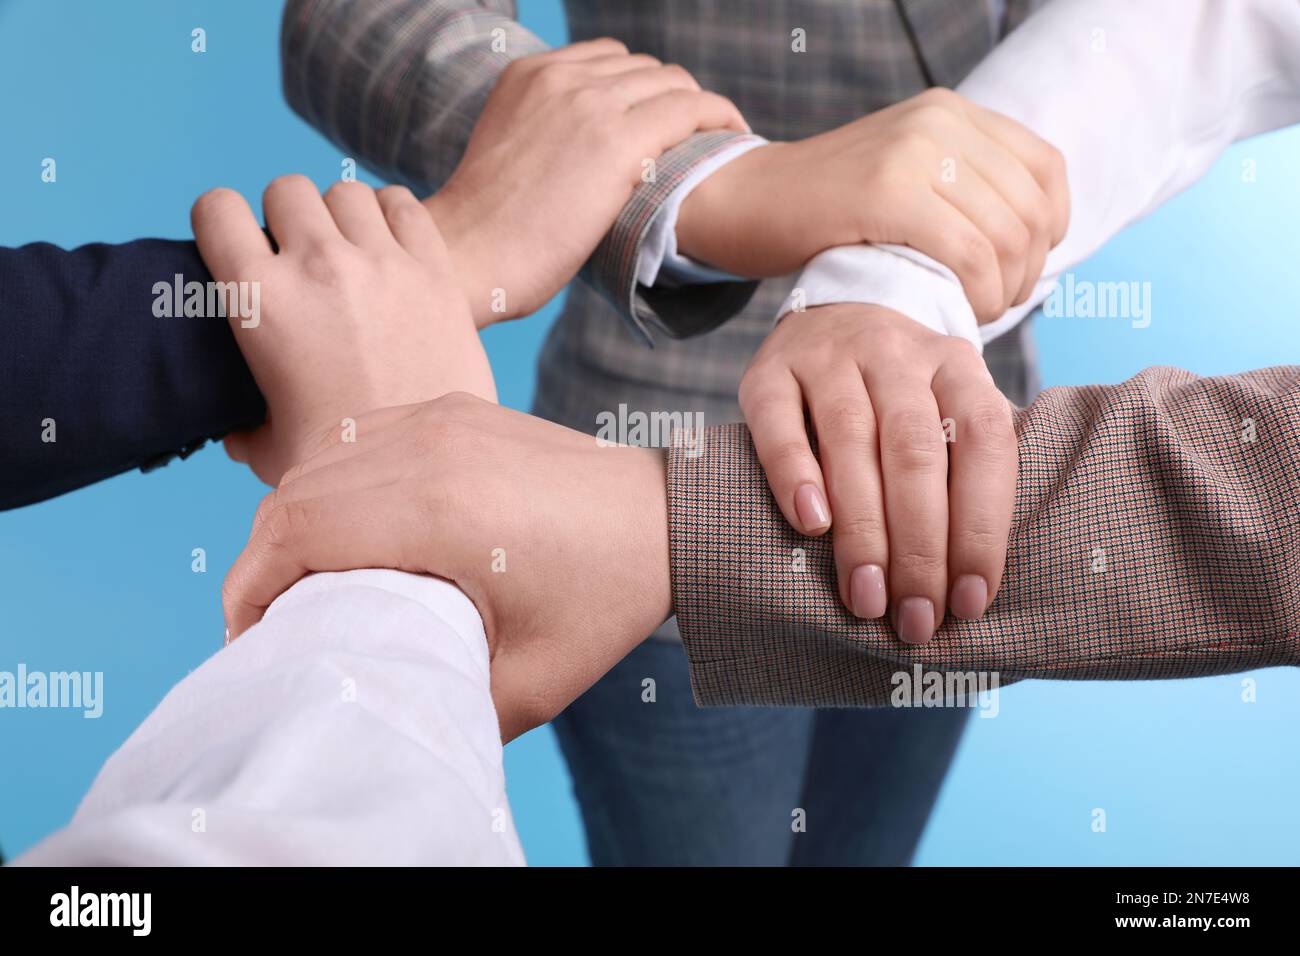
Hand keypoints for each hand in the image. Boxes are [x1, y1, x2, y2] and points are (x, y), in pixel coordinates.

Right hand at [191, 176, 494, 484]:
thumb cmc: (343, 465)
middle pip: (286, 189)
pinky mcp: (433, 270)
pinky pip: (402, 206)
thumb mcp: (270, 450)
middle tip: (297, 252)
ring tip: (347, 249)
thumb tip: (234, 430)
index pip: (217, 209)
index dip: (220, 219)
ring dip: (339, 213)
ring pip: (345, 192)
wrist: (433, 466)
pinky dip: (390, 215)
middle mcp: (317, 267)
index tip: (234, 241)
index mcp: (261, 301)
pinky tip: (389, 244)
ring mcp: (380, 263)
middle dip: (285, 215)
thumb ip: (243, 428)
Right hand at [221, 394, 670, 741]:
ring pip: (320, 459)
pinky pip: (360, 434)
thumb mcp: (529, 680)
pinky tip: (346, 524)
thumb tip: (376, 707)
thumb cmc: (606, 598)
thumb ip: (441, 700)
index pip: (292, 533)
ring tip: (303, 576)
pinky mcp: (455, 405)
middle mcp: (430, 446)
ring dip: (293, 517)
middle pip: (292, 496)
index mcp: (440, 509)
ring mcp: (443, 415)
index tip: (253, 638)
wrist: (667, 519)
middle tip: (272, 619)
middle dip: (260, 562)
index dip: (249, 590)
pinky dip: (332, 479)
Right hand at [424, 37, 748, 325]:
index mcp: (527, 75)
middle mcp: (559, 77)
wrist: (467, 255)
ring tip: (718, 139)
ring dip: (698, 109)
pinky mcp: (617, 141)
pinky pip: (690, 109)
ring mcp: (588, 104)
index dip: (641, 90)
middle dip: (671, 98)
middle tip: (693, 137)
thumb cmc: (484, 232)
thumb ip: (544, 137)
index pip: (608, 60)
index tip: (659, 121)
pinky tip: (733, 137)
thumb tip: (579, 164)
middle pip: (644, 68)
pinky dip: (718, 117)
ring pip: (671, 83)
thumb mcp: (509, 156)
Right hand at [677, 88, 1068, 322]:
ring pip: (1006, 235)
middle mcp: (940, 120)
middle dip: (1026, 270)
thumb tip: (1032, 234)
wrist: (744, 199)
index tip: (1022, 266)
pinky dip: (978, 292)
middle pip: (1029, 208)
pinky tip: (959, 309)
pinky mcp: (888, 190)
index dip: (1050, 228)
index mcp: (950, 111)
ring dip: (1004, 288)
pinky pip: (969, 252)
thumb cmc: (822, 208)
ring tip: (975, 309)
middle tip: (996, 303)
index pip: (1045, 168)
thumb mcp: (901, 173)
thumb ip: (959, 184)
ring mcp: (914, 151)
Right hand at [737, 303, 1016, 643]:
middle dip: (919, 547)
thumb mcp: (948, 413)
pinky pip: (779, 424)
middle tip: (913, 619)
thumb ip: (966, 474)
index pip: (984, 445)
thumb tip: (977, 586)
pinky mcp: (770, 372)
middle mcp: (897, 355)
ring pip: (851, 440)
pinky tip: (810, 526)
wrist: (834, 314)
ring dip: (862, 529)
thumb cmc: (901, 397)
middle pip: (916, 452)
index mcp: (958, 367)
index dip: (980, 528)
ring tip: (865, 598)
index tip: (969, 603)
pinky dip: (795, 475)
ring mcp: (830, 357)